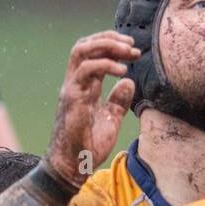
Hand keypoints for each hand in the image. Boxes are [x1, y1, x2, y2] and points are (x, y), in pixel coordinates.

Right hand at [46, 32, 138, 183]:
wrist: (74, 166)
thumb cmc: (88, 144)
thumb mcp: (111, 119)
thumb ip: (118, 101)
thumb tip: (129, 83)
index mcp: (83, 85)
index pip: (91, 52)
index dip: (111, 44)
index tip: (133, 49)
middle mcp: (74, 83)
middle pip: (84, 45)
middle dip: (109, 39)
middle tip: (132, 46)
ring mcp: (71, 89)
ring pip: (81, 51)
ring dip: (107, 46)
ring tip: (129, 53)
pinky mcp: (72, 99)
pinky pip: (84, 71)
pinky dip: (105, 65)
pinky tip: (122, 71)